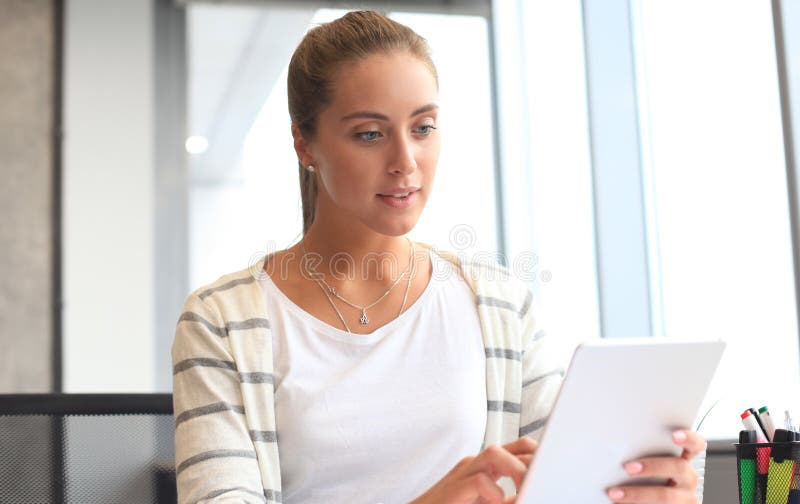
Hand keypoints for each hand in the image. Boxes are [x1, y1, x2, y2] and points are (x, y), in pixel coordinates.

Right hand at [409, 437, 537, 503]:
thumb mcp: (488, 503)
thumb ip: (508, 498)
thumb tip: (534, 494)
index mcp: (488, 467)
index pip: (521, 448)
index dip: (540, 456)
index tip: (552, 471)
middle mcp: (476, 464)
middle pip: (514, 446)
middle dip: (535, 462)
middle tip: (545, 480)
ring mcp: (463, 474)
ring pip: (494, 453)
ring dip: (517, 471)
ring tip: (526, 489)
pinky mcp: (453, 490)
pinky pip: (479, 481)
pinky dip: (494, 493)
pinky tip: (497, 503)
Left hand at [606, 429, 706, 502]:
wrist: (643, 501)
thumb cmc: (641, 481)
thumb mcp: (645, 466)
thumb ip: (640, 455)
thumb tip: (617, 448)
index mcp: (681, 460)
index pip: (694, 445)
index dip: (688, 438)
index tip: (674, 435)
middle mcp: (688, 479)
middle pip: (678, 468)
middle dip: (652, 467)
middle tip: (627, 467)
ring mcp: (686, 498)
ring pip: (666, 496)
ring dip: (637, 494)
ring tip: (615, 494)